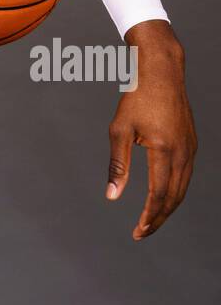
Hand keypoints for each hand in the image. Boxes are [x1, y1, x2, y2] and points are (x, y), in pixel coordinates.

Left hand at [107, 20, 195, 238]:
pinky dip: (176, 191)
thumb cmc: (137, 97)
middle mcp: (182, 152)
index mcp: (164, 149)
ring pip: (183, 188)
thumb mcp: (119, 129)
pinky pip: (186, 175)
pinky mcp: (191, 143)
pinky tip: (164, 196)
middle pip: (174, 197)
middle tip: (142, 232)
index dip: (149, 217)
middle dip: (158, 218)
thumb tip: (112, 196)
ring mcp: (190, 147)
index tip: (137, 232)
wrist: (162, 71)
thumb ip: (117, 165)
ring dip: (168, 207)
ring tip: (150, 220)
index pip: (159, 195)